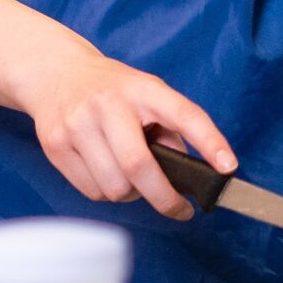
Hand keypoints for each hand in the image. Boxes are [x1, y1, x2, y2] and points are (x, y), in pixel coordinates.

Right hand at [14, 42, 235, 217]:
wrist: (56, 73)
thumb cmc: (113, 90)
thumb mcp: (148, 94)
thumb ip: (170, 129)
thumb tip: (184, 176)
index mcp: (143, 89)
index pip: (184, 115)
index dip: (209, 142)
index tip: (228, 167)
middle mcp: (109, 104)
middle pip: (139, 166)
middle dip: (164, 197)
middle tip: (179, 208)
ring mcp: (78, 124)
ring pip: (115, 187)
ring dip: (131, 194)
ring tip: (133, 178)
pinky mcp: (55, 145)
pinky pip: (92, 191)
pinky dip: (107, 192)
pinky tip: (107, 173)